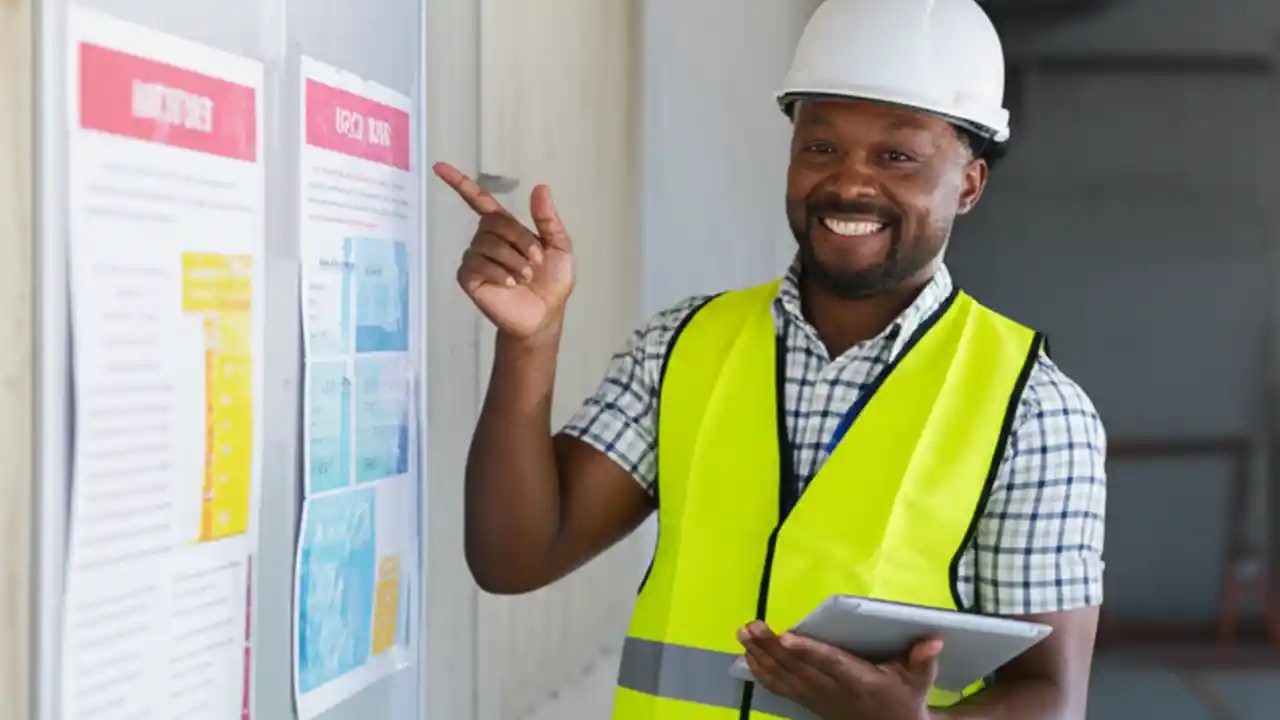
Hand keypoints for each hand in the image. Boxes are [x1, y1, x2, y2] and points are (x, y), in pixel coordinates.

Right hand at [433, 162, 574, 340]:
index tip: (439, 167)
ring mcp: (475, 258)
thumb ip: (547, 219)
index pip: (479, 201)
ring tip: (526, 277)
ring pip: (487, 244)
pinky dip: (498, 273)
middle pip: (493, 223)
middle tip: (536, 261)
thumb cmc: (552, 281)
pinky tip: (509, 284)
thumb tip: (540, 187)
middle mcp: (486, 240)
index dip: (460, 183)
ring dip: (513, 260)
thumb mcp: (559, 246)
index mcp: (506, 228)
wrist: (544, 315)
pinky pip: (477, 265)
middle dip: (520, 239)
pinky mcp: (469, 278)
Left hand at [738, 621, 941, 719]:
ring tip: (744, 633)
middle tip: (752, 625)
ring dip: (761, 655)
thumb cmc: (905, 697)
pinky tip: (747, 655)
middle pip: (798, 667)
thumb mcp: (919, 680)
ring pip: (785, 677)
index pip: (829, 663)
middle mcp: (833, 691)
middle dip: (772, 647)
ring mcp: (818, 698)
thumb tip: (933, 639)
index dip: (808, 650)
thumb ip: (922, 659)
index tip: (787, 635)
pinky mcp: (809, 701)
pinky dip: (762, 672)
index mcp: (859, 681)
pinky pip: (781, 688)